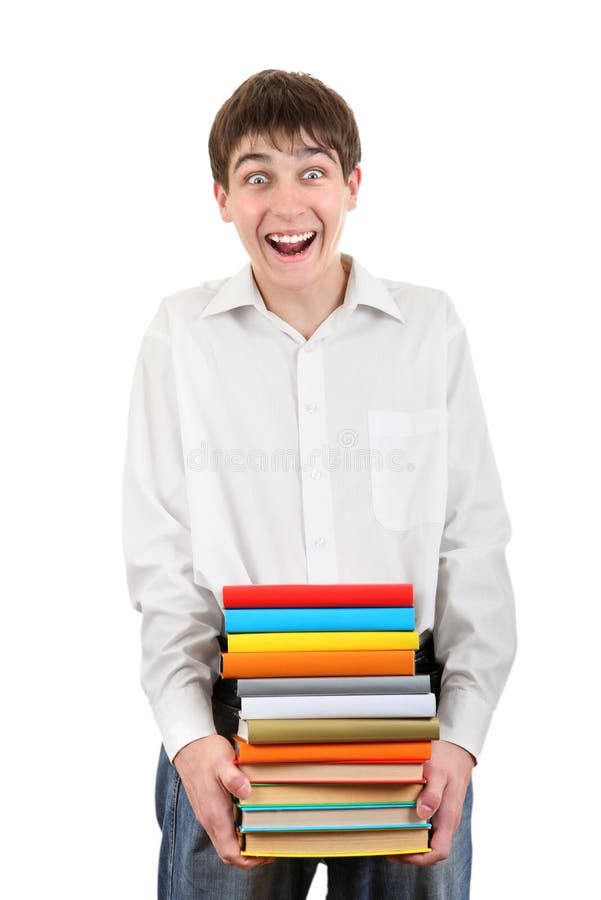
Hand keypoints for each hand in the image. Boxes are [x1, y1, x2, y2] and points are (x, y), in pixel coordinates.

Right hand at [173, 734, 274, 868]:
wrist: (188, 746)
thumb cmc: (206, 754)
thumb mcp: (223, 762)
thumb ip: (235, 778)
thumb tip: (247, 792)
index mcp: (215, 815)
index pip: (230, 853)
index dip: (249, 860)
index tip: (267, 854)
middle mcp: (210, 820)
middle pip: (228, 853)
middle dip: (248, 857)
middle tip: (269, 847)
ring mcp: (208, 815)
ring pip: (224, 842)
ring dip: (242, 845)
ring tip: (263, 835)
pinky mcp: (208, 808)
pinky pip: (222, 830)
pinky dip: (236, 834)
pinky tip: (248, 820)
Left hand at [388, 739, 474, 866]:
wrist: (458, 748)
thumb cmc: (447, 758)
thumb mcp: (437, 772)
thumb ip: (432, 793)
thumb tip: (423, 814)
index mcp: (448, 817)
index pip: (438, 852)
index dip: (419, 858)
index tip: (398, 852)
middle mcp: (448, 820)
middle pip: (432, 850)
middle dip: (411, 853)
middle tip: (388, 845)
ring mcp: (445, 815)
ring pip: (430, 840)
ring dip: (412, 842)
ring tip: (391, 836)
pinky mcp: (440, 808)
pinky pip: (430, 828)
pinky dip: (415, 831)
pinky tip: (400, 822)